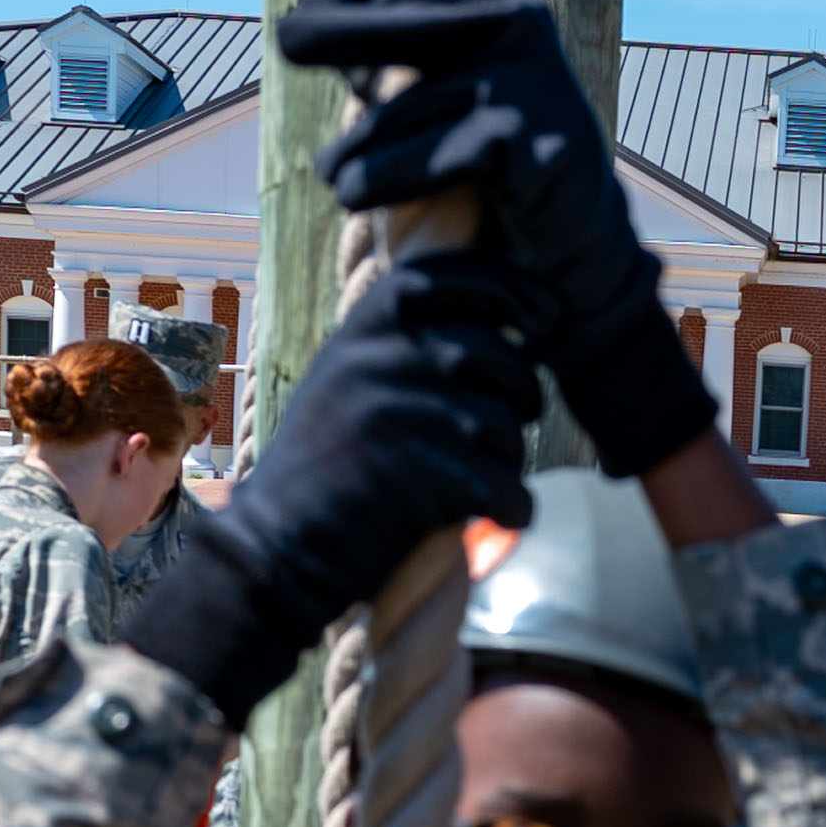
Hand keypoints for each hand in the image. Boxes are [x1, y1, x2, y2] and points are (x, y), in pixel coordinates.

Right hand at [117, 249, 539, 732]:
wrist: (276, 549)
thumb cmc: (323, 468)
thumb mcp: (347, 378)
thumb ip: (405, 343)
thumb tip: (502, 319)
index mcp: (367, 325)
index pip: (462, 277)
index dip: (517, 290)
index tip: (549, 318)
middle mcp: (385, 357)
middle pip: (503, 355)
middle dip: (522, 395)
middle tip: (505, 431)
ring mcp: (404, 413)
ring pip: (507, 424)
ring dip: (509, 459)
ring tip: (480, 482)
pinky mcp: (425, 476)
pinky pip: (508, 484)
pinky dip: (515, 508)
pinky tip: (499, 519)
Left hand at [280, 0, 715, 481]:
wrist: (577, 256)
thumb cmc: (498, 175)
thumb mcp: (448, 96)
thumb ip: (395, 57)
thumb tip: (303, 14)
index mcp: (504, 5)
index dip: (348, 0)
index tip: (296, 17)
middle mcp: (522, 27)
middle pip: (407, 18)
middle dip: (337, 32)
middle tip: (283, 43)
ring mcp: (531, 82)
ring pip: (410, 104)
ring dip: (358, 147)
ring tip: (335, 181)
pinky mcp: (534, 145)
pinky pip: (440, 157)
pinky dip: (390, 180)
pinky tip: (352, 195)